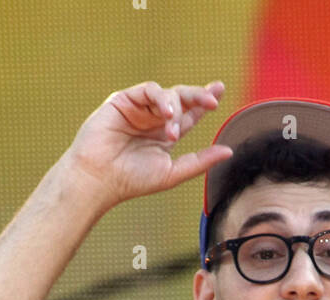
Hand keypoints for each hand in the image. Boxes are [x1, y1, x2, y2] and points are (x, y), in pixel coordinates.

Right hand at [64, 80, 232, 212]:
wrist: (100, 178)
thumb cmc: (132, 180)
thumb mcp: (172, 172)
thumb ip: (200, 161)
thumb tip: (228, 151)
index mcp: (165, 134)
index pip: (190, 114)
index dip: (204, 102)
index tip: (218, 91)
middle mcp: (153, 119)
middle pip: (182, 99)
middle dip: (198, 97)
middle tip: (212, 102)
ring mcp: (139, 108)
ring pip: (167, 95)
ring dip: (176, 110)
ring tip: (173, 130)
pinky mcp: (124, 100)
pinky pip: (148, 90)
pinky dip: (160, 99)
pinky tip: (165, 114)